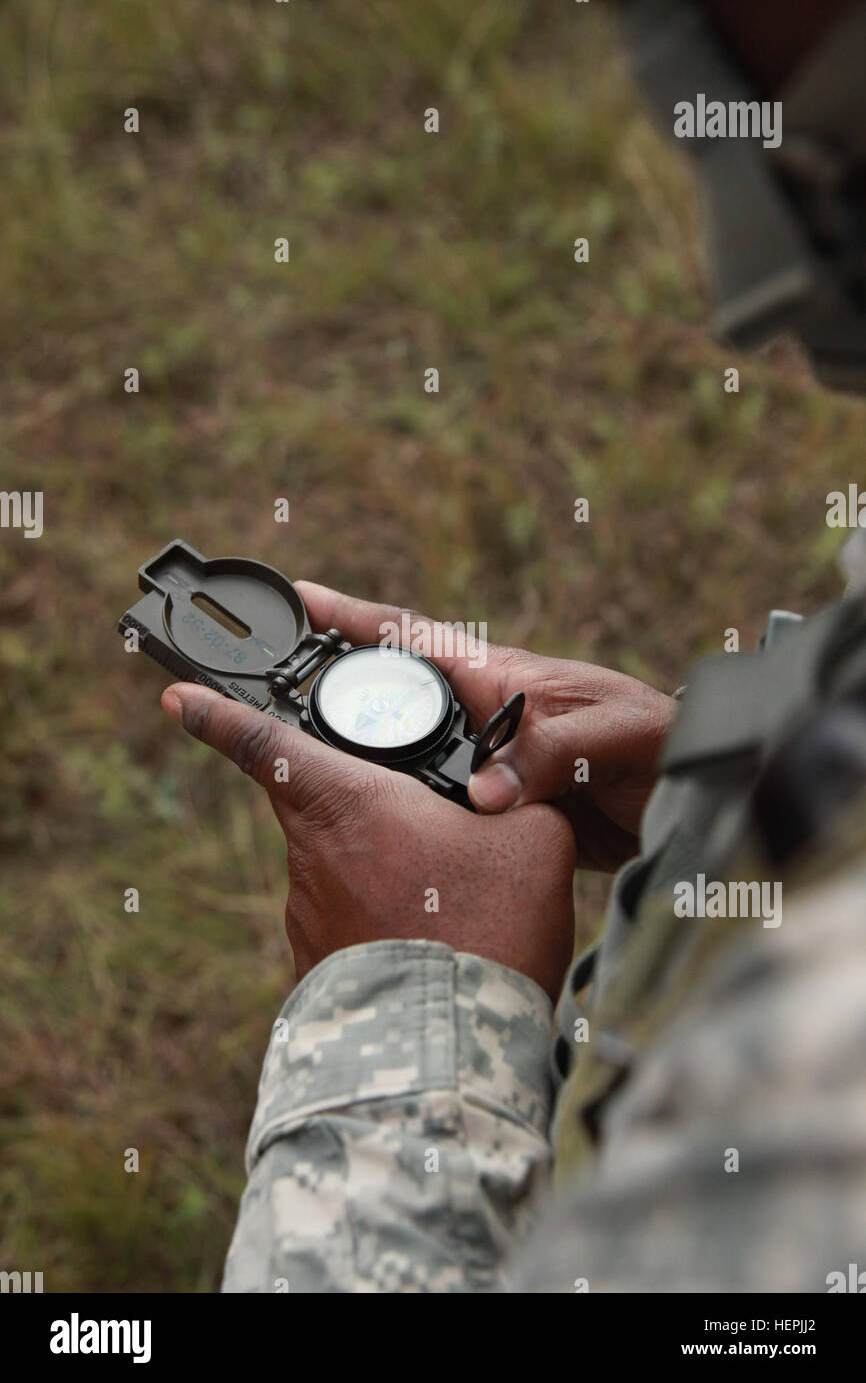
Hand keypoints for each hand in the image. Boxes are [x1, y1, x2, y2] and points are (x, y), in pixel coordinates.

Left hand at [161, 684, 575, 999]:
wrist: (447, 1051)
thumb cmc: (484, 928)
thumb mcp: (534, 839)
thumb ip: (518, 797)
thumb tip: (514, 798)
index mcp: (348, 802)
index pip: (265, 742)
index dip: (219, 715)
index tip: (179, 700)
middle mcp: (311, 853)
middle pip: (315, 802)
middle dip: (360, 800)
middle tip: (419, 817)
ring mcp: (307, 915)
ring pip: (342, 867)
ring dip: (385, 872)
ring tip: (453, 906)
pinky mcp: (315, 966)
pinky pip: (350, 923)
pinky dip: (386, 924)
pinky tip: (436, 947)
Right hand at [293, 582, 677, 872]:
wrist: (687, 795)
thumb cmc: (657, 742)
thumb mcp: (607, 736)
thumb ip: (546, 754)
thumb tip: (481, 794)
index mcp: (498, 678)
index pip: (412, 637)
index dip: (352, 616)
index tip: (297, 594)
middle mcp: (479, 712)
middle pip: (389, 693)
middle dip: (327, 683)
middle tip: (263, 684)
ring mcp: (481, 758)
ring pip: (400, 753)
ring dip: (352, 754)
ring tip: (292, 761)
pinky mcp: (492, 803)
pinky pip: (427, 800)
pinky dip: (392, 805)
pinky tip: (364, 823)